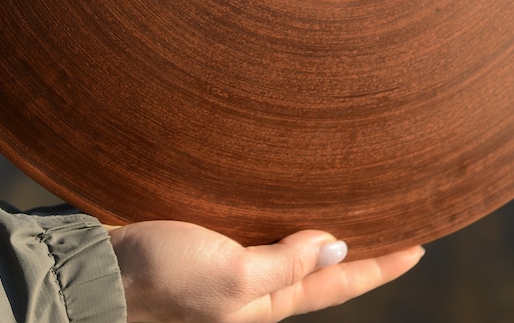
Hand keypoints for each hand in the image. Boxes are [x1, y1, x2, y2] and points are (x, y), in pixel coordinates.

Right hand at [106, 221, 423, 322]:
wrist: (93, 275)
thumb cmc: (160, 276)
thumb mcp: (231, 273)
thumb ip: (285, 263)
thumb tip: (335, 243)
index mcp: (264, 305)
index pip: (337, 282)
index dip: (381, 265)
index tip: (421, 245)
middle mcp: (249, 295)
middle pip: (317, 274)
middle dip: (356, 254)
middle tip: (394, 228)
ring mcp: (224, 276)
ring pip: (287, 257)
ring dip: (319, 240)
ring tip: (349, 216)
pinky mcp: (199, 253)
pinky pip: (254, 241)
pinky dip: (279, 228)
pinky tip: (279, 208)